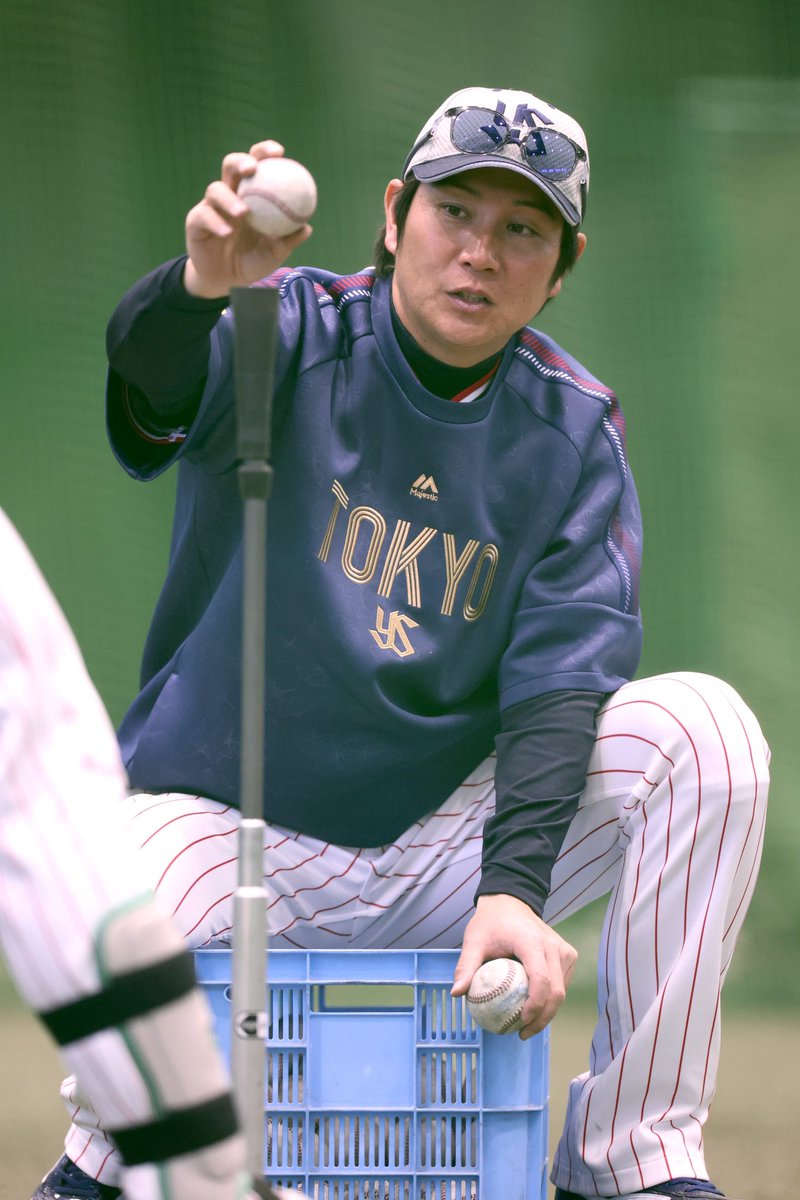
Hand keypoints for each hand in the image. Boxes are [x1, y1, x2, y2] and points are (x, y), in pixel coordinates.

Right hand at [183, 140, 312, 298]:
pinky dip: (216, 223)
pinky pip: (203, 216)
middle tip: (253, 168)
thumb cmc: (251, 261)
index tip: (279, 152)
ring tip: (243, 212)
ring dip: (229, 198)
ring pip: (215, 190)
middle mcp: (229, 194)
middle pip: (231, 166)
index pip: (257, 165)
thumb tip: (306, 227)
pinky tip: (227, 232)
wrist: (226, 280)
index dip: (264, 153)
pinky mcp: (196, 221)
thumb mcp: (274, 253)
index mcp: (250, 195)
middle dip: (241, 161)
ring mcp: (211, 206)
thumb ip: (288, 240)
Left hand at [451, 893, 576, 1036]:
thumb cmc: (490, 923)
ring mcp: (564, 950)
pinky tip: (534, 1009)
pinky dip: (550, 999)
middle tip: (523, 1033)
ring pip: (562, 990)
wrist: (510, 902)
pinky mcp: (568, 954)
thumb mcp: (473, 941)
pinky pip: (562, 983)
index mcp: (532, 941)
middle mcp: (553, 945)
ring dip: (548, 1012)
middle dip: (543, 1018)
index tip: (520, 1023)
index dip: (535, 1006)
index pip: (541, 979)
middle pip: (556, 991)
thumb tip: (456, 994)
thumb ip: (466, 967)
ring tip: (527, 1025)